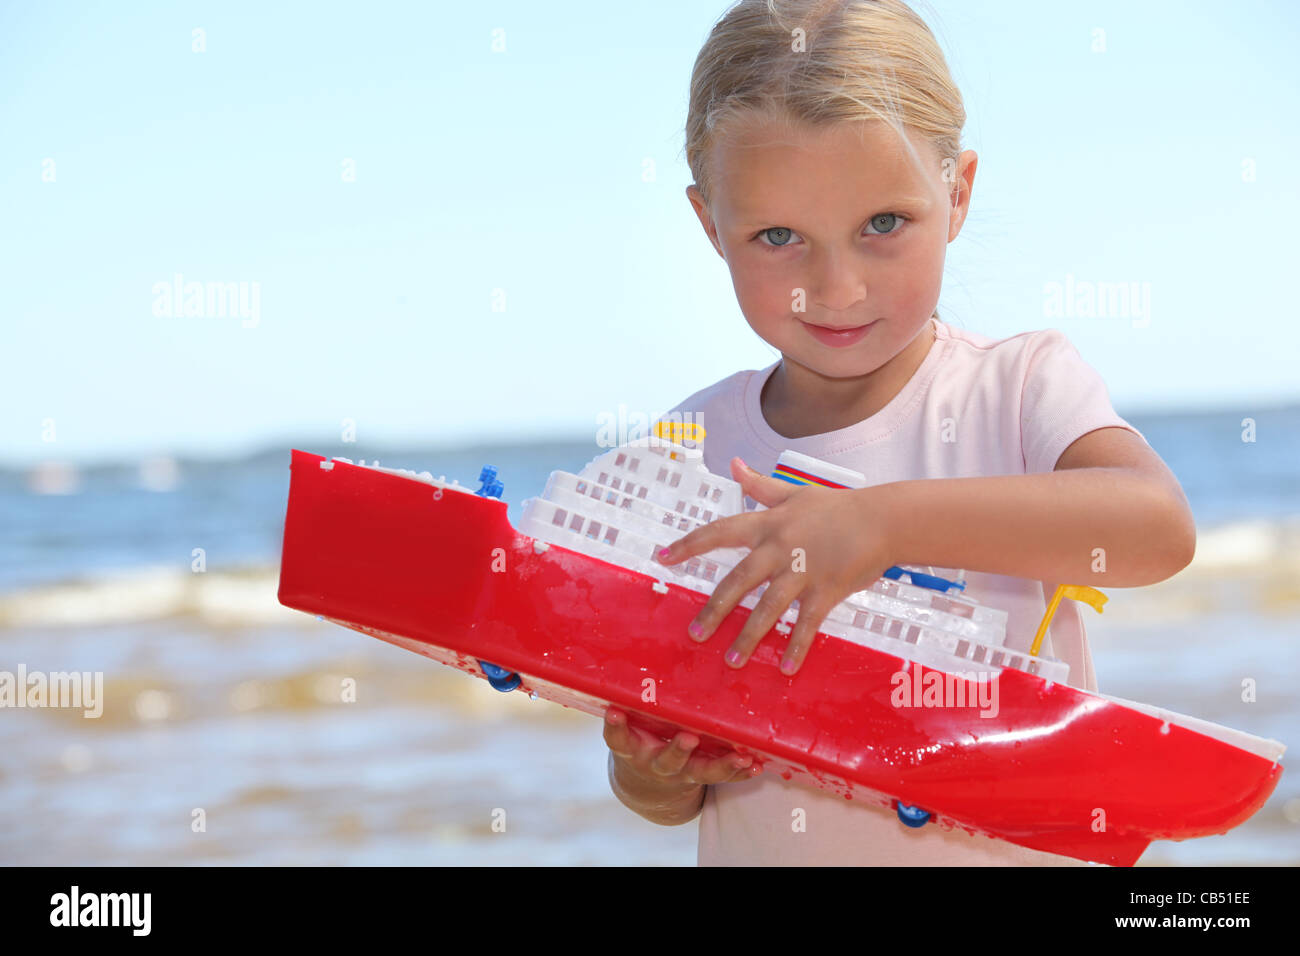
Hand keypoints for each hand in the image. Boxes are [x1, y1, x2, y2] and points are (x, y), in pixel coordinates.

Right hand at [603, 708, 759, 787]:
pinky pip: (724, 778)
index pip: (619, 739)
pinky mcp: (702, 776)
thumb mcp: (630, 721)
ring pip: (702, 772)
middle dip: (679, 749)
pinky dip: (740, 772)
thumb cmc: (638, 734)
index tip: (614, 712)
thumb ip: (634, 696)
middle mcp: (655, 763)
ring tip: (740, 757)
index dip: (615, 727)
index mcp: (632, 748)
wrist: (646, 780)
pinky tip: (757, 765)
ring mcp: (681, 772)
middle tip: (689, 738)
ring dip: (722, 765)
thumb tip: (637, 643)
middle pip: (667, 760)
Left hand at [655, 456, 894, 673]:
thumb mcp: (795, 492)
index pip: (720, 532)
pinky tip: (785, 668)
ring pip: (768, 609)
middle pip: (738, 581)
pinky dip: (797, 647)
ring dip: (749, 637)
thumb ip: (760, 485)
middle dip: (714, 609)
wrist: (883, 519)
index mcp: (768, 524)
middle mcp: (780, 548)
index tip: (663, 558)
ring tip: (731, 661)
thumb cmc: (837, 507)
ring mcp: (803, 572)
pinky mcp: (827, 591)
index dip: (690, 545)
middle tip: (695, 634)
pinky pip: (807, 624)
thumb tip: (734, 465)